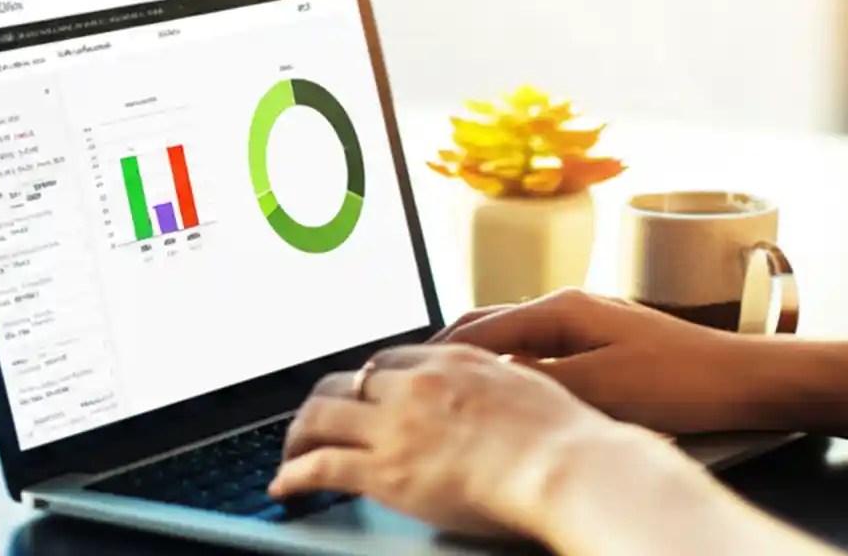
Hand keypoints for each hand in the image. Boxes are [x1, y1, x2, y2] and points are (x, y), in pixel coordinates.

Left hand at [268, 344, 626, 539]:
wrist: (563, 464)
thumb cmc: (562, 434)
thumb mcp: (526, 383)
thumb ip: (497, 378)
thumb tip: (498, 385)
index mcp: (449, 360)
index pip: (386, 361)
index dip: (365, 381)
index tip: (359, 397)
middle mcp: (413, 384)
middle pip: (344, 382)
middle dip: (321, 404)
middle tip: (313, 424)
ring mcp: (395, 425)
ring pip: (321, 416)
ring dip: (297, 436)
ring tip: (289, 454)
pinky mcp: (383, 469)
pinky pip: (320, 465)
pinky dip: (293, 475)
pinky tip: (284, 486)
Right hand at [431, 288, 775, 433]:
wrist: (740, 379)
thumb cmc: (678, 381)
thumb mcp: (600, 386)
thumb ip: (538, 381)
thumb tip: (484, 379)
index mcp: (561, 308)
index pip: (481, 328)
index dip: (440, 351)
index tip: (406, 370)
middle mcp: (568, 305)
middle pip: (491, 321)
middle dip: (451, 346)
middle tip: (414, 374)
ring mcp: (586, 320)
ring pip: (514, 334)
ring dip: (480, 354)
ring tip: (449, 381)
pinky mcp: (602, 340)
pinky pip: (538, 347)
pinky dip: (511, 363)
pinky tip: (506, 386)